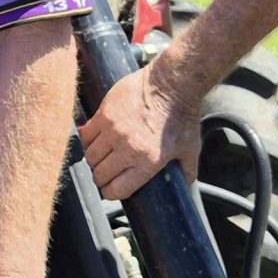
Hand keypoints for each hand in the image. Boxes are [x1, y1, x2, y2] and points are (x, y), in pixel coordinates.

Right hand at [78, 59, 200, 199]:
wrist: (172, 84)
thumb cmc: (182, 117)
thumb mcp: (190, 149)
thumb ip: (188, 171)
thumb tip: (186, 187)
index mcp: (147, 162)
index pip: (117, 189)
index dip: (112, 193)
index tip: (112, 190)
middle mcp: (127, 148)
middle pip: (100, 174)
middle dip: (102, 178)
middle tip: (105, 175)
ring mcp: (113, 130)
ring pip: (91, 155)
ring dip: (95, 160)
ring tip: (101, 157)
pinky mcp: (104, 114)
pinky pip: (87, 135)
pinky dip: (89, 141)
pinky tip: (96, 140)